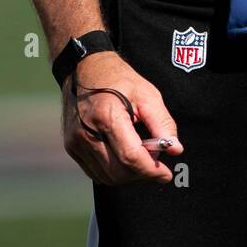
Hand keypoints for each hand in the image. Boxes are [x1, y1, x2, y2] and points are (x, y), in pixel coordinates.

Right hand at [61, 52, 183, 185]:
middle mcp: (87, 132)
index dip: (151, 170)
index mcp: (107, 116)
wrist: (85, 69)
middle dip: (141, 174)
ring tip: (141, 159)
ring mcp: (75, 142)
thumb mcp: (147, 94)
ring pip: (106, 177)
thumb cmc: (119, 80)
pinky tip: (124, 159)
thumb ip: (162, 123)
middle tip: (156, 164)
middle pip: (118, 172)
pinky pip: (95, 172)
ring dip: (128, 176)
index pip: (131, 156)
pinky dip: (113, 172)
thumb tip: (175, 150)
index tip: (166, 174)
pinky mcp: (71, 147)